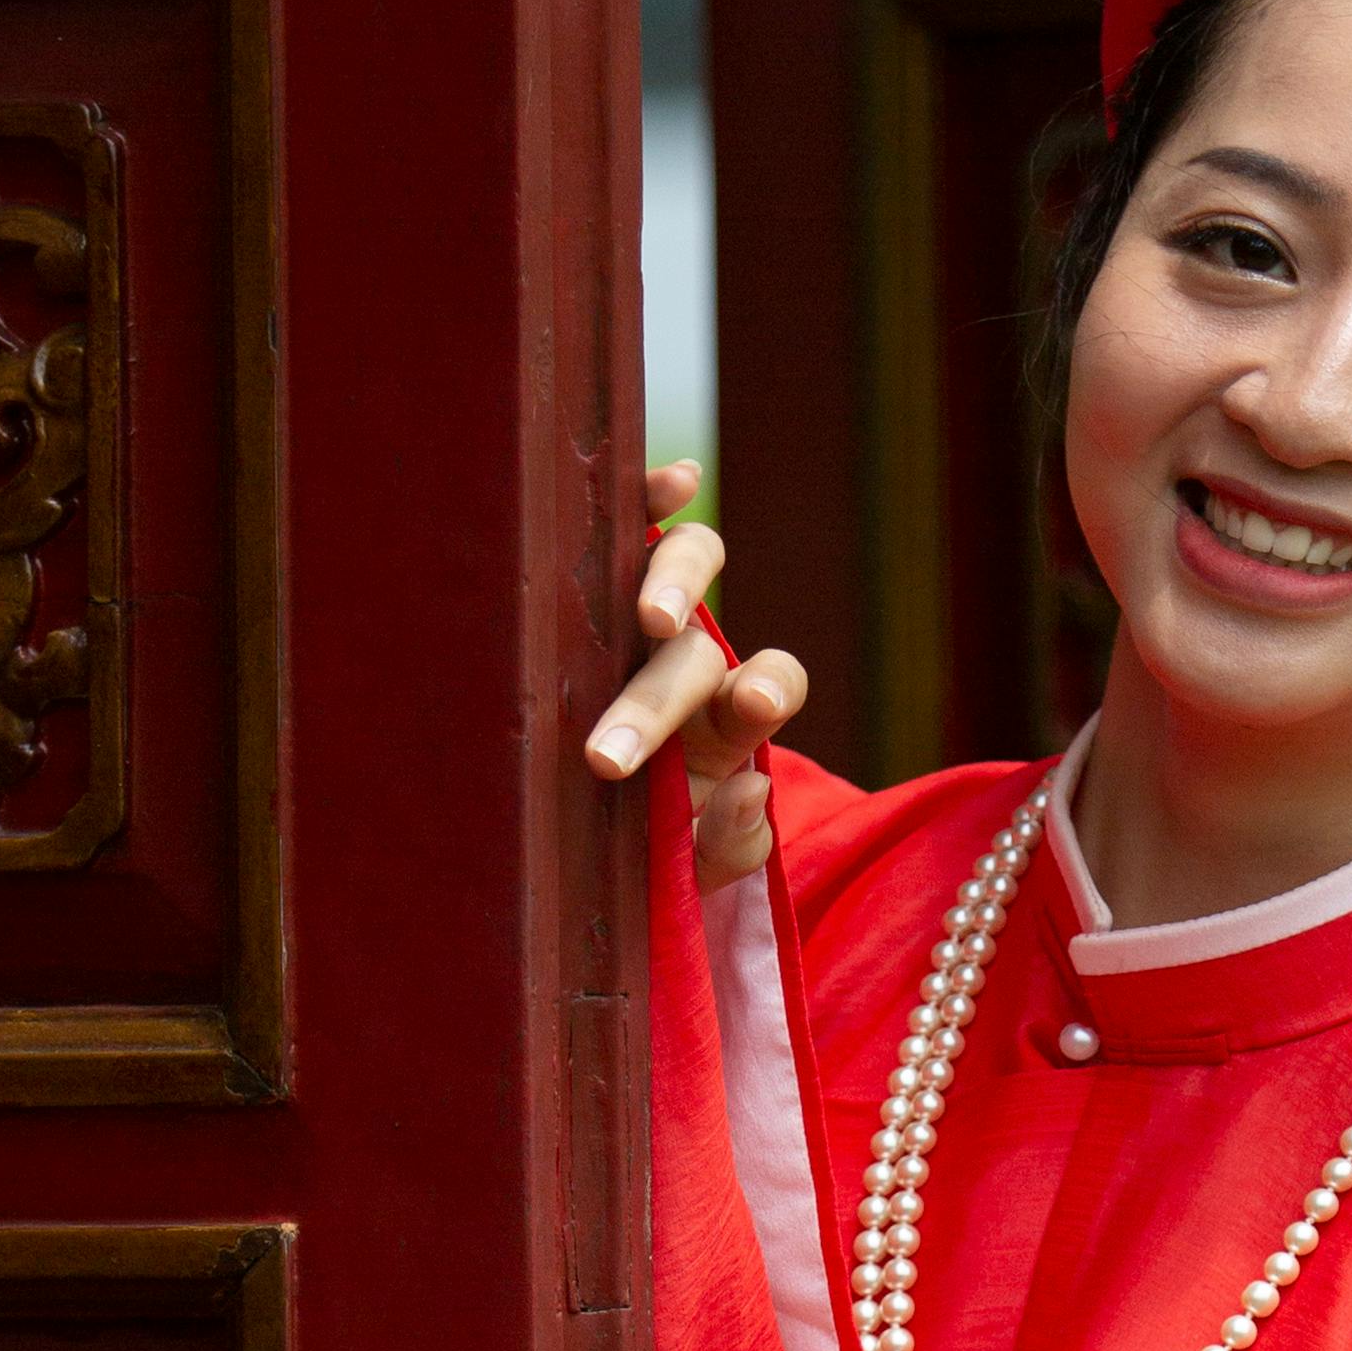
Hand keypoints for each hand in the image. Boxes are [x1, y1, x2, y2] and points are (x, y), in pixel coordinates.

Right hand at [592, 463, 806, 889]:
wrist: (578, 837)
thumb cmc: (646, 847)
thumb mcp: (693, 870)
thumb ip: (730, 845)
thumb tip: (750, 788)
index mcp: (727, 725)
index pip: (772, 684)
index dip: (769, 687)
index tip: (753, 704)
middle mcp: (697, 662)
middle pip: (699, 653)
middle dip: (657, 705)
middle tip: (610, 758)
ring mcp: (645, 616)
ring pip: (683, 563)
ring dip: (671, 580)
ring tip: (649, 617)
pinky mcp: (596, 583)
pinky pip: (633, 529)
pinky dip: (655, 499)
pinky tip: (675, 480)